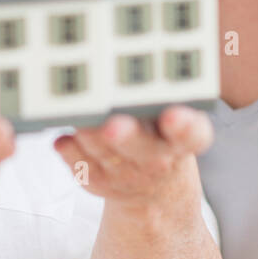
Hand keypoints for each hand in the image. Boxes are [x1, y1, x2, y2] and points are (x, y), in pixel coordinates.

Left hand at [52, 106, 213, 212]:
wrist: (155, 191)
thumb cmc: (162, 139)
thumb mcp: (174, 119)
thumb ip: (157, 98)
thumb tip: (125, 67)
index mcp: (185, 139)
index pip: (192, 133)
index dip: (183, 125)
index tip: (172, 117)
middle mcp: (159, 160)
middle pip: (142, 147)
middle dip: (125, 135)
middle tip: (112, 124)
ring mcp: (127, 174)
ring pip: (101, 149)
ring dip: (87, 131)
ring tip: (77, 111)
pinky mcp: (99, 181)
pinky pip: (78, 163)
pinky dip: (69, 147)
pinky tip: (65, 136)